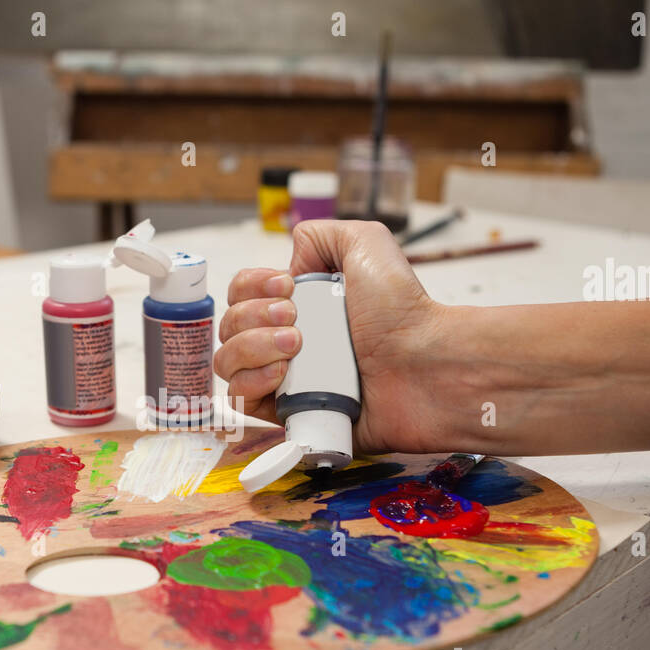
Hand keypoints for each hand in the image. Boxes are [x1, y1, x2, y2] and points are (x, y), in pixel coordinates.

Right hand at [215, 219, 452, 453]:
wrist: (422, 364)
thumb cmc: (402, 312)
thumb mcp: (367, 243)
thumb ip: (321, 234)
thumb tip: (289, 259)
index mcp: (300, 304)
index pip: (242, 293)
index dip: (252, 287)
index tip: (287, 287)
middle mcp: (287, 341)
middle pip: (229, 326)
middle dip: (254, 316)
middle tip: (296, 320)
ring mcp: (286, 379)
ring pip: (227, 361)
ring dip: (251, 347)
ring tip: (297, 346)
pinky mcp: (289, 415)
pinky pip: (241, 399)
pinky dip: (252, 382)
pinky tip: (282, 374)